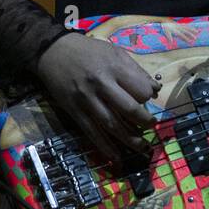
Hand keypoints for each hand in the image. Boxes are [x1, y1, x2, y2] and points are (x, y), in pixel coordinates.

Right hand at [35, 32, 160, 159]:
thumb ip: (136, 71)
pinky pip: (92, 132)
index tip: (148, 100)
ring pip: (111, 124)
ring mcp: (86, 100)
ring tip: (142, 148)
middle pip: (128, 109)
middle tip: (151, 126)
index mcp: (115, 68)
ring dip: (129, 139)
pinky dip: (105, 147)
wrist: (53, 52)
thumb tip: (155, 90)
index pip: (140, 90)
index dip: (147, 98)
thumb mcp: (116, 52)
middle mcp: (101, 84)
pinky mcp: (74, 111)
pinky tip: (116, 157)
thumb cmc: (90, 51)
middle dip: (144, 122)